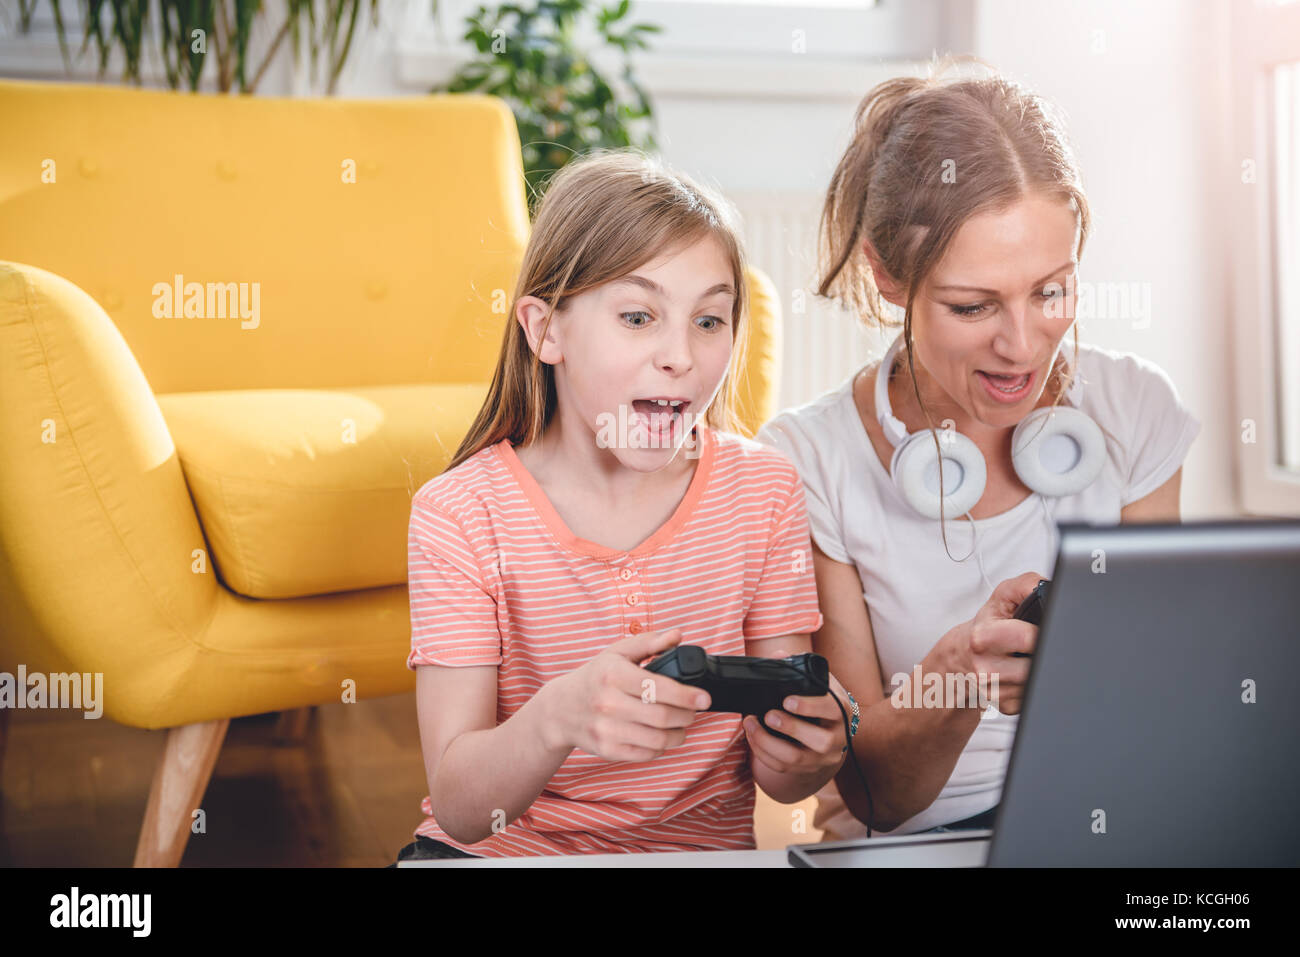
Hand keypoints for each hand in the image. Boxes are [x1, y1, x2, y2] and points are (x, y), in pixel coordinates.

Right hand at [542, 627, 709, 761]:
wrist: (561, 709)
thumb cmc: (596, 677)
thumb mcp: (618, 653)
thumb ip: (650, 642)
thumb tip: (677, 635)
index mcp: (613, 675)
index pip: (658, 687)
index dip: (687, 695)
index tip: (704, 698)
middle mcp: (608, 703)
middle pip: (662, 716)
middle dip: (687, 716)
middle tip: (693, 712)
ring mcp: (606, 729)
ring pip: (657, 740)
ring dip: (678, 735)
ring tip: (681, 726)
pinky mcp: (607, 750)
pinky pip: (645, 755)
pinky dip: (660, 748)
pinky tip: (661, 736)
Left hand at [741, 645, 847, 776]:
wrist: (830, 731)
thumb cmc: (820, 701)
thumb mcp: (817, 683)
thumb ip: (799, 668)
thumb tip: (777, 656)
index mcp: (842, 711)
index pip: (833, 710)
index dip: (810, 706)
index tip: (787, 700)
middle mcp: (838, 738)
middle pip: (820, 741)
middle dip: (790, 728)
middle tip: (768, 715)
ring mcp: (823, 757)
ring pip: (797, 759)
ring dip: (768, 742)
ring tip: (750, 723)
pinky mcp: (807, 769)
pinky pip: (782, 767)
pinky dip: (763, 753)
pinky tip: (751, 737)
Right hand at [940, 571, 1043, 714]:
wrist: (961, 657)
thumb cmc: (986, 625)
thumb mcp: (1002, 597)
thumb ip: (1027, 584)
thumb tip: (1052, 588)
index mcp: (982, 638)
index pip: (1029, 639)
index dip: (1042, 633)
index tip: (1043, 630)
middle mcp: (985, 667)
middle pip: (1038, 665)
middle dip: (1043, 652)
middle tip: (1032, 644)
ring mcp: (995, 691)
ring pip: (1041, 680)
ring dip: (1042, 668)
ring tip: (1026, 656)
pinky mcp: (1006, 706)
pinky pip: (1037, 695)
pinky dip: (1036, 683)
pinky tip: (1023, 673)